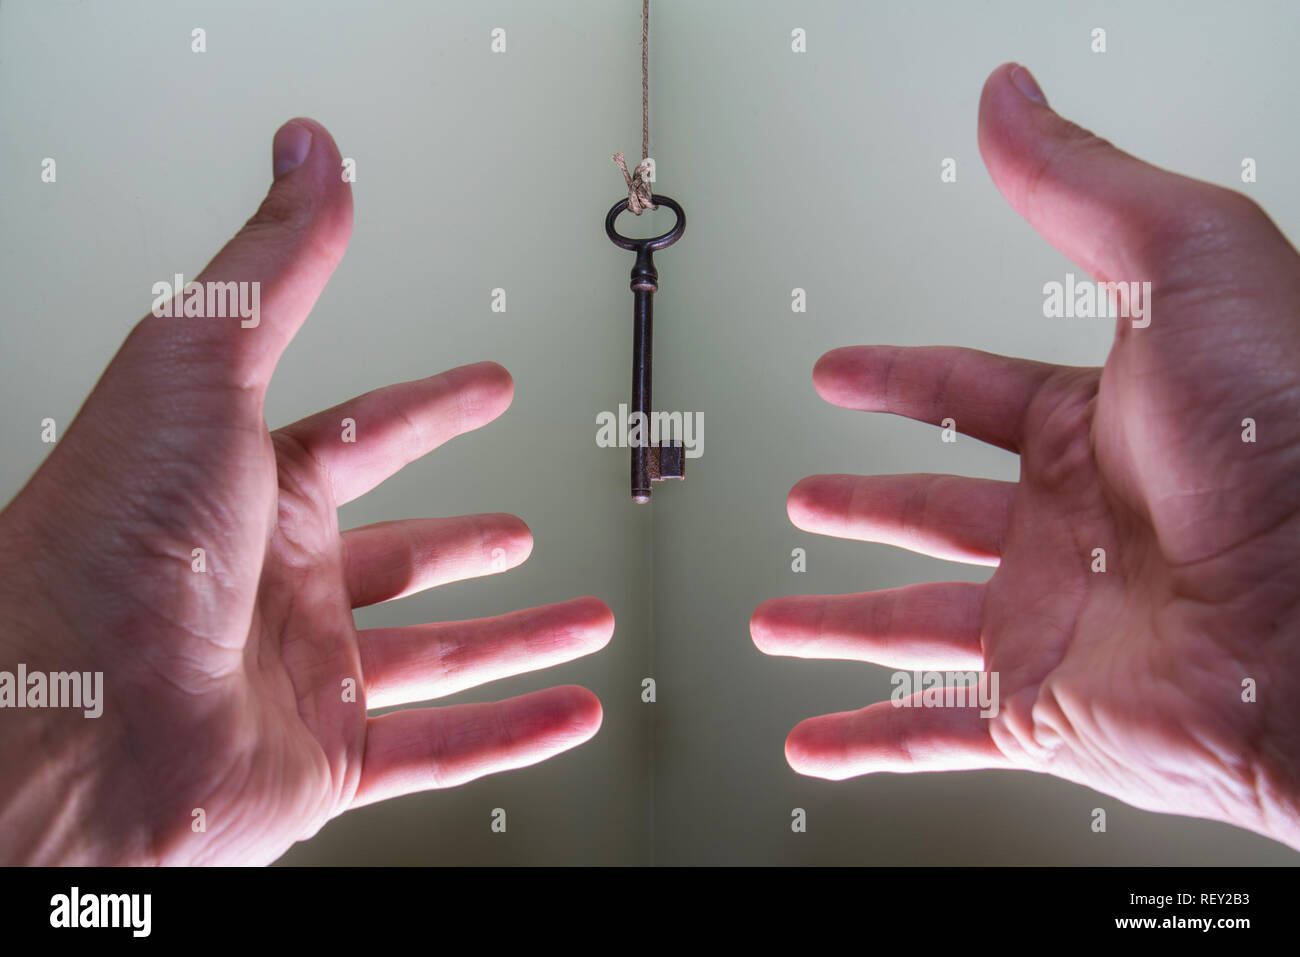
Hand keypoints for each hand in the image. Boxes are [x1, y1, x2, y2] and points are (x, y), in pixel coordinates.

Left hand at [0, 119, 611, 864]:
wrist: (65, 719)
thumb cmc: (113, 542)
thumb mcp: (203, 371)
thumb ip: (273, 271)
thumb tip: (309, 158)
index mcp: (249, 492)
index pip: (363, 438)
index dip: (431, 410)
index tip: (484, 390)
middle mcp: (275, 584)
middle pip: (402, 557)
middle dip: (467, 542)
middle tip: (517, 529)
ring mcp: (302, 675)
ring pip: (439, 655)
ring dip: (518, 638)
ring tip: (581, 623)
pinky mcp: (322, 759)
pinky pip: (441, 748)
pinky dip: (514, 732)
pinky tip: (568, 715)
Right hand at [751, 64, 1299, 849]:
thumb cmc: (1283, 439)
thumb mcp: (1185, 265)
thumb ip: (1082, 188)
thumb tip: (1010, 101)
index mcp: (1097, 428)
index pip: (969, 393)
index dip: (899, 378)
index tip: (841, 373)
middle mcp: (1070, 530)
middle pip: (931, 513)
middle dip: (862, 504)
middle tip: (807, 501)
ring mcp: (1054, 625)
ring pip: (914, 628)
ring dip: (841, 625)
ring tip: (777, 624)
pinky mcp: (1048, 712)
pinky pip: (934, 734)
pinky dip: (867, 743)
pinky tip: (819, 741)